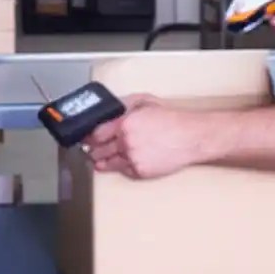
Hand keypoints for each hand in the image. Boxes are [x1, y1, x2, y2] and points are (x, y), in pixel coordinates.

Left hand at [82, 94, 212, 179]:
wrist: (190, 137)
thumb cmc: (170, 118)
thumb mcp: (145, 101)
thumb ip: (124, 104)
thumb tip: (108, 109)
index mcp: (124, 123)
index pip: (96, 134)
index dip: (88, 137)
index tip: (85, 138)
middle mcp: (125, 142)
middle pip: (99, 150)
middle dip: (93, 151)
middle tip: (89, 150)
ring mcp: (132, 159)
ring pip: (108, 163)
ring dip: (101, 162)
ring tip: (98, 160)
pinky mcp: (140, 171)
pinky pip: (123, 170)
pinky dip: (119, 167)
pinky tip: (116, 164)